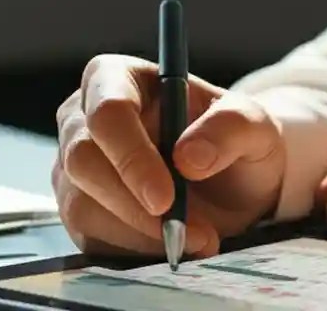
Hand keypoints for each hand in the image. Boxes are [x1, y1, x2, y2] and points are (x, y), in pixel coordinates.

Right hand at [54, 54, 284, 257]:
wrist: (232, 182)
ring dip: (142, 233)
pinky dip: (136, 249)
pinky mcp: (78, 208)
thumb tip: (189, 157)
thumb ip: (230, 127)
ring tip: (198, 236)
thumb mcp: (252, 124)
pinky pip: (90, 237)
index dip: (131, 156)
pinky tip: (173, 243)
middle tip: (185, 230)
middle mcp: (83, 117)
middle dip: (133, 204)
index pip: (107, 112)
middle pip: (83, 161)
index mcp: (118, 78)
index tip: (165, 197)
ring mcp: (74, 166)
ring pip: (82, 206)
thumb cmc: (233, 139)